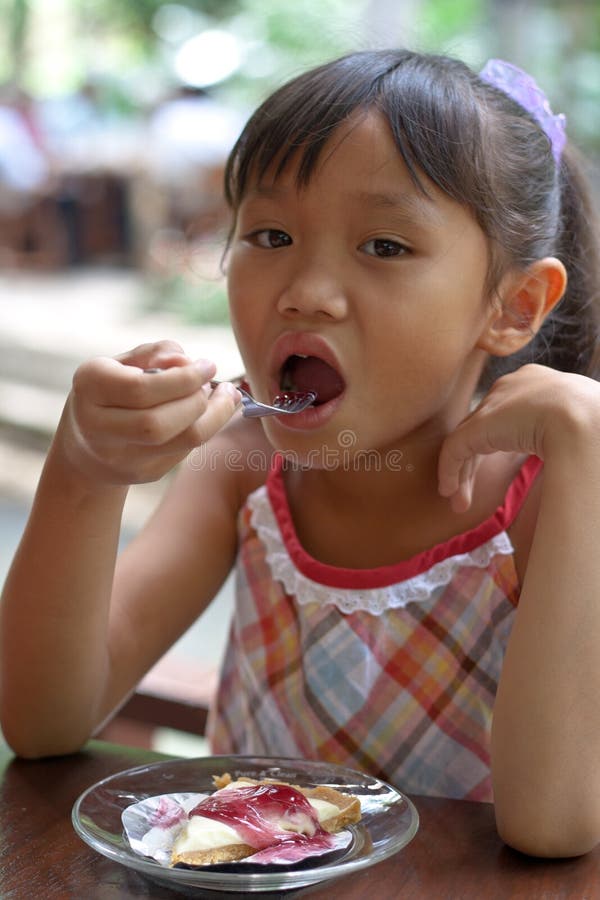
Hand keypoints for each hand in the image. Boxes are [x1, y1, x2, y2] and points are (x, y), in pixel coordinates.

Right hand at [58, 340, 240, 484]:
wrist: (89, 443)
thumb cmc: (116, 388)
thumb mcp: (127, 361)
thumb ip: (158, 353)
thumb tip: (187, 362)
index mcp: (90, 386)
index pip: (140, 388)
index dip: (183, 378)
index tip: (209, 366)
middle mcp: (97, 426)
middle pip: (158, 423)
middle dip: (197, 401)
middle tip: (213, 385)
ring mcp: (120, 457)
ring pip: (181, 441)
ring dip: (214, 417)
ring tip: (225, 397)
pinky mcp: (144, 473)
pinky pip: (186, 451)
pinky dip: (206, 429)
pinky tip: (212, 413)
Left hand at [437, 364, 599, 512]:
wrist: (586, 420)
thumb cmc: (593, 428)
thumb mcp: (577, 425)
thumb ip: (561, 433)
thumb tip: (567, 456)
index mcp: (537, 382)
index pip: (507, 415)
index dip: (499, 444)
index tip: (500, 468)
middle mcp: (512, 386)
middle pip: (484, 428)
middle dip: (474, 463)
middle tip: (467, 493)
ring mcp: (494, 403)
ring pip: (468, 440)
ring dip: (463, 475)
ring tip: (459, 504)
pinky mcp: (479, 424)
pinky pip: (455, 449)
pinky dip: (451, 472)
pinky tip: (451, 493)